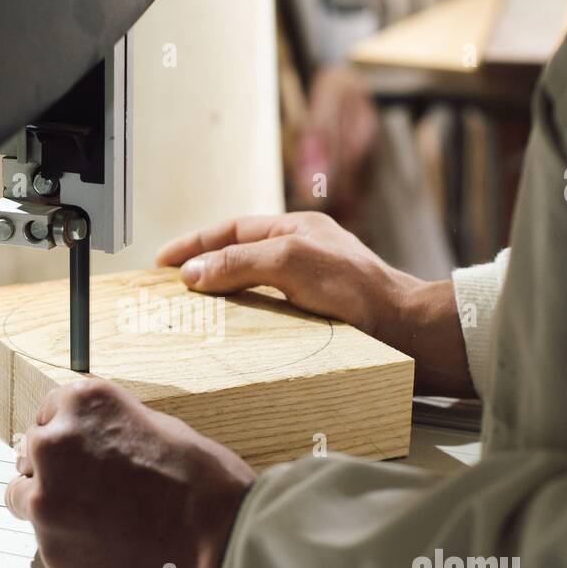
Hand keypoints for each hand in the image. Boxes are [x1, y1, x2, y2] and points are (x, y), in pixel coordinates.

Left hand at [5, 379, 255, 567]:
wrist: (220, 543)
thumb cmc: (203, 484)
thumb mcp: (158, 427)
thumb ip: (111, 429)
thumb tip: (91, 442)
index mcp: (82, 404)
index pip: (49, 411)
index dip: (68, 433)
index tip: (80, 450)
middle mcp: (54, 445)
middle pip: (31, 452)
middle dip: (56, 467)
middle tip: (93, 488)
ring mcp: (46, 500)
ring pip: (24, 496)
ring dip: (50, 503)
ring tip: (95, 518)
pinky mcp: (51, 548)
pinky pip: (47, 539)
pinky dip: (69, 541)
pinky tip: (107, 545)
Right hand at [156, 212, 473, 395]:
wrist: (404, 334)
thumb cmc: (356, 290)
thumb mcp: (290, 261)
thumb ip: (239, 261)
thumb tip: (192, 273)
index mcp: (296, 228)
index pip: (231, 230)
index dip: (193, 245)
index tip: (161, 262)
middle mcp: (301, 254)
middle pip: (237, 256)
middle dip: (201, 270)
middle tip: (167, 290)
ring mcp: (308, 287)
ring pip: (250, 288)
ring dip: (220, 301)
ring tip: (190, 316)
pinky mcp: (314, 319)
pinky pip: (266, 316)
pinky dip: (241, 324)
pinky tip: (229, 339)